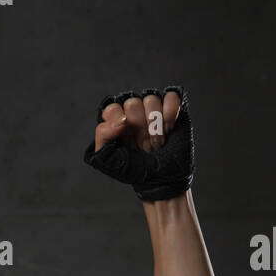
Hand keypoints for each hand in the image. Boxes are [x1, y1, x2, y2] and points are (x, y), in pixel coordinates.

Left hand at [83, 85, 193, 201]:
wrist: (163, 178)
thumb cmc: (137, 170)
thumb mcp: (112, 161)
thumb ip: (103, 139)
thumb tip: (113, 122)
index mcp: (116, 123)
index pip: (112, 108)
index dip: (117, 117)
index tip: (123, 129)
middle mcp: (133, 113)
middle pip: (132, 103)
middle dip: (139, 125)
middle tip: (144, 142)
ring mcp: (153, 109)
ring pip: (151, 99)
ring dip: (157, 123)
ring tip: (158, 140)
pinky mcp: (172, 108)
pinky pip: (171, 97)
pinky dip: (171, 112)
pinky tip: (170, 127)